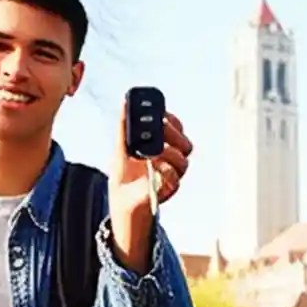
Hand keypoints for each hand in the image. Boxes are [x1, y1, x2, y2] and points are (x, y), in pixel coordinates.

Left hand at [106, 100, 193, 273]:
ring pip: (183, 160)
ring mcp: (171, 176)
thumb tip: (124, 102)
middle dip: (173, 136)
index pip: (177, 128)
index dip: (173, 120)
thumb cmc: (124, 176)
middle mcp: (171, 161)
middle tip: (159, 132)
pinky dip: (164, 172)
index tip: (163, 115)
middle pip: (185, 143)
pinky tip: (153, 169)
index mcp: (162, 147)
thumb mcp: (120, 149)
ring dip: (169, 154)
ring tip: (152, 154)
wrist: (123, 204)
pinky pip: (174, 179)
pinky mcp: (167, 190)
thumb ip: (124, 128)